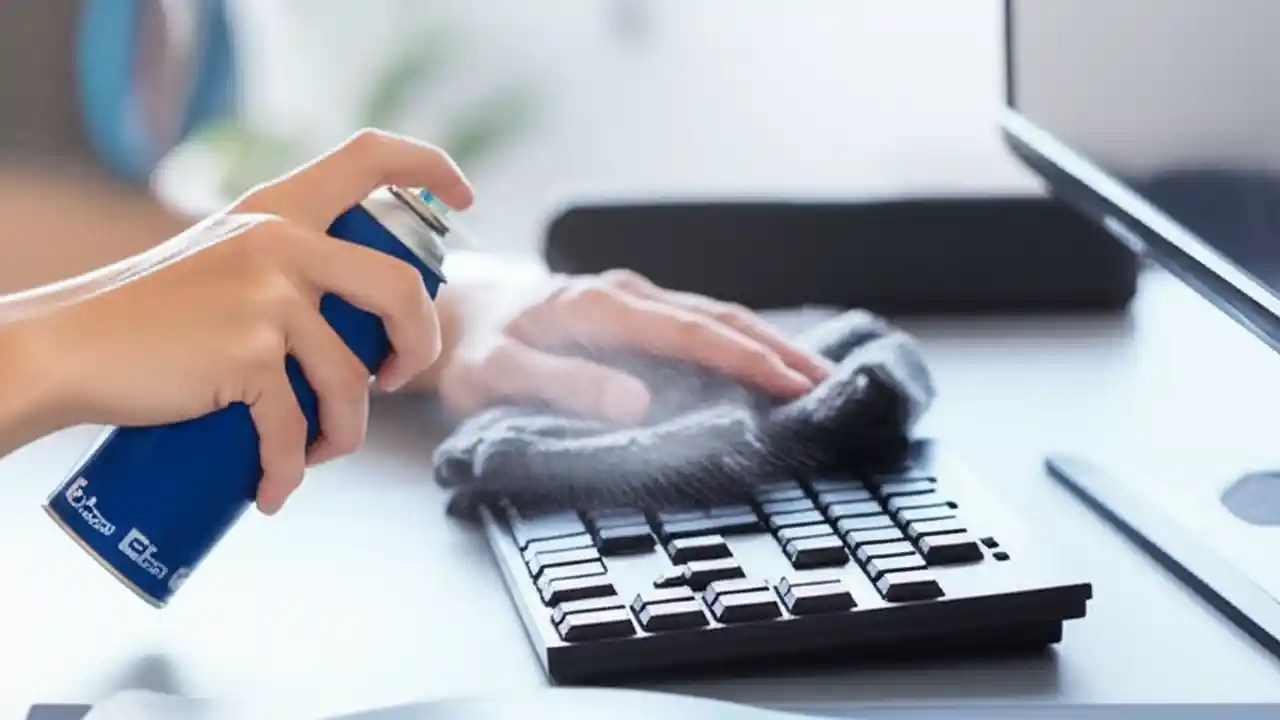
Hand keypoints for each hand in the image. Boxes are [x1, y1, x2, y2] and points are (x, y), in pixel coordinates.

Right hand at [6, 129, 472, 512]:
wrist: (69, 347)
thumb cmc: (148, 316)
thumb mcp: (224, 260)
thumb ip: (283, 268)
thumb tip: (352, 323)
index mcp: (280, 210)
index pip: (370, 157)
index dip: (432, 168)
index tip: (464, 200)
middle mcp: (282, 243)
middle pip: (402, 289)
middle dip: (420, 345)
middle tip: (395, 380)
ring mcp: (268, 298)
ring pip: (352, 380)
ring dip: (346, 434)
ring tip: (321, 452)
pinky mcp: (247, 355)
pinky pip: (296, 428)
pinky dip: (289, 470)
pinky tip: (275, 489)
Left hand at [414, 262, 831, 423]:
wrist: (450, 310)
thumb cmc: (471, 349)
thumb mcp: (497, 375)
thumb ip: (562, 385)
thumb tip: (637, 403)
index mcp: (600, 305)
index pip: (694, 330)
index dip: (748, 359)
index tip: (795, 385)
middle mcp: (625, 292)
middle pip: (720, 315)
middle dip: (778, 349)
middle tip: (831, 382)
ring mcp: (632, 296)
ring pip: (715, 314)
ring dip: (766, 342)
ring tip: (814, 373)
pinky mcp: (633, 309)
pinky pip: (699, 320)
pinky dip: (740, 340)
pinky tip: (762, 359)